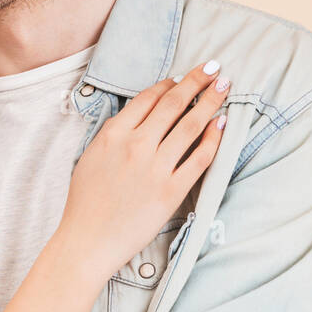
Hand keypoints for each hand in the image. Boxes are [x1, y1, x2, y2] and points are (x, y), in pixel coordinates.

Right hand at [62, 60, 230, 281]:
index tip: (183, 78)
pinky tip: (222, 124)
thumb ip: (113, 135)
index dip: (170, 83)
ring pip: (191, 126)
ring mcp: (156, 169)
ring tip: (225, 87)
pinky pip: (199, 159)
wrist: (88, 242)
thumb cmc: (86, 204)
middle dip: (198, 81)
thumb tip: (135, 117)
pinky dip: (213, 139)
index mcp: (113, 135)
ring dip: (211, 102)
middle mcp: (136, 146)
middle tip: (214, 68)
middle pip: (174, 104)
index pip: (148, 98)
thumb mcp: (90, 158)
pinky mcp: (171, 192)